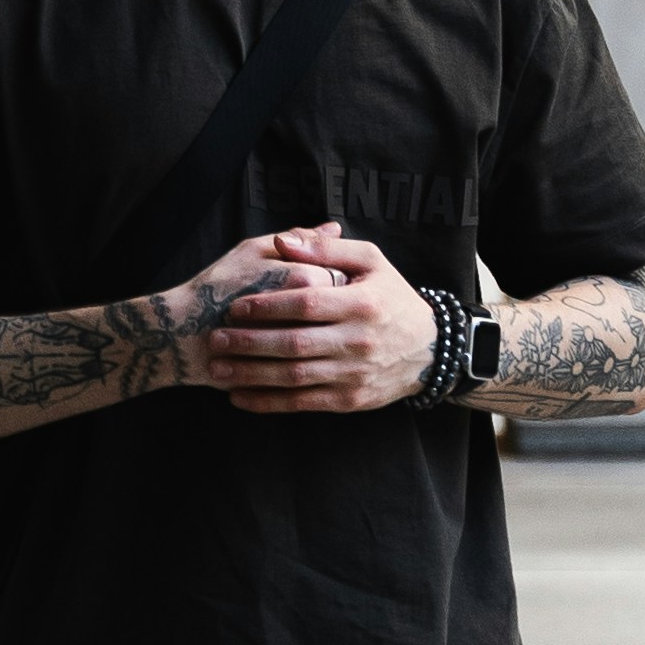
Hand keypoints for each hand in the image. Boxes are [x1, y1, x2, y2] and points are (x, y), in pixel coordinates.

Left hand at [204, 224, 438, 416]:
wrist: (429, 349)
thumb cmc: (392, 297)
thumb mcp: (372, 262)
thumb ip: (326, 249)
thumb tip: (282, 241)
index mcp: (363, 304)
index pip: (307, 305)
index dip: (268, 306)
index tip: (235, 306)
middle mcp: (358, 342)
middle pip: (295, 344)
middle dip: (249, 343)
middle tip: (215, 339)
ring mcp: (353, 375)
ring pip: (294, 377)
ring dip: (251, 375)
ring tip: (218, 369)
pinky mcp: (349, 400)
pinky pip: (302, 403)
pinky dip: (268, 403)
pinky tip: (240, 397)